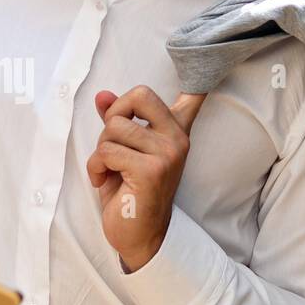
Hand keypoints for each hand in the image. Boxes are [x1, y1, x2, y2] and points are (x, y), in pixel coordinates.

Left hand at [86, 85, 205, 270]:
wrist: (137, 237)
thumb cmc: (128, 192)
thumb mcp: (120, 151)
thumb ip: (116, 121)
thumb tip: (102, 95)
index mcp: (174, 132)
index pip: (192, 98)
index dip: (199, 77)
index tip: (208, 67)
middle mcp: (177, 139)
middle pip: (138, 95)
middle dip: (113, 118)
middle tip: (113, 146)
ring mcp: (168, 154)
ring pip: (113, 127)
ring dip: (100, 150)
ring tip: (110, 171)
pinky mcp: (152, 170)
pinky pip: (107, 151)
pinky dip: (95, 167)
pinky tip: (105, 182)